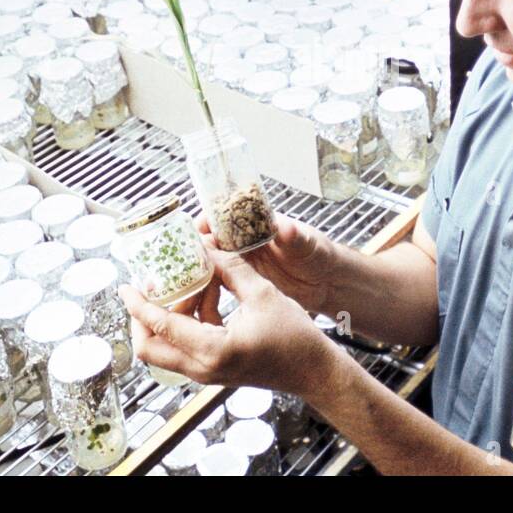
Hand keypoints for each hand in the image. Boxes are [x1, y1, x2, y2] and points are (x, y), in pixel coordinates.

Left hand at [118, 253, 335, 396]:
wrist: (313, 370)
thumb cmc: (295, 337)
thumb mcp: (263, 294)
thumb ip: (231, 269)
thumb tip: (206, 245)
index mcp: (213, 350)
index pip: (160, 326)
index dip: (138, 304)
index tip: (125, 285)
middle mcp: (203, 368)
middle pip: (150, 348)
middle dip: (142, 317)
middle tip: (148, 288)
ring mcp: (207, 372)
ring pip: (166, 347)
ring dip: (170, 315)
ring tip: (189, 284)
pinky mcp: (214, 369)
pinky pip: (186, 346)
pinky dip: (189, 321)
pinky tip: (208, 295)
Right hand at [197, 211, 333, 313]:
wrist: (329, 283)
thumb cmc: (320, 254)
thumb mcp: (308, 243)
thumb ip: (295, 237)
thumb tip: (286, 228)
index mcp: (258, 224)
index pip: (228, 216)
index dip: (211, 220)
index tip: (199, 227)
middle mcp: (247, 241)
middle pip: (214, 240)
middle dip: (197, 246)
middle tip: (183, 258)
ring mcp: (245, 263)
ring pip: (214, 261)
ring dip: (199, 268)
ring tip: (185, 278)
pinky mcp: (245, 283)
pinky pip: (221, 282)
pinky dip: (208, 287)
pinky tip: (197, 296)